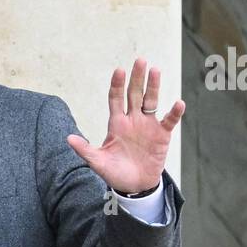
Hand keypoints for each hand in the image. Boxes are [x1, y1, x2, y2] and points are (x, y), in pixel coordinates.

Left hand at [66, 58, 184, 193]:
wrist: (134, 185)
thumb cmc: (114, 172)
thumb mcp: (98, 162)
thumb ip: (85, 150)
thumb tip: (68, 138)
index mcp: (116, 123)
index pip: (116, 99)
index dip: (117, 85)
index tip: (119, 71)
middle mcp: (132, 120)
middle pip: (135, 94)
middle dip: (137, 78)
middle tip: (140, 60)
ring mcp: (148, 126)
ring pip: (151, 101)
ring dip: (154, 87)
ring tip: (155, 70)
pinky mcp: (162, 135)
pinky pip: (168, 121)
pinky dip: (174, 113)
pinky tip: (178, 103)